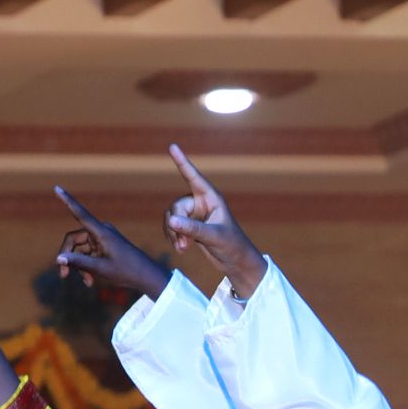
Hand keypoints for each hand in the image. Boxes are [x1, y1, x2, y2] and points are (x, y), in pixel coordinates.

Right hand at [48, 188, 166, 295]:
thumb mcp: (100, 269)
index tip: (56, 187)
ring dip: (79, 266)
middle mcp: (100, 232)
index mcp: (101, 232)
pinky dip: (86, 266)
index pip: (80, 213)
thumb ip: (78, 262)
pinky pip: (88, 254)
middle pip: (73, 240)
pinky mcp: (104, 247)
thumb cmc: (127, 271)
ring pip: (80, 250)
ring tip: (87, 282)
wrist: (147, 277)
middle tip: (63, 276)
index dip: (67, 201)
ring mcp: (102, 239)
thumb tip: (58, 258)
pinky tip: (90, 281)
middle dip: (68, 257)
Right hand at [163, 144, 266, 297]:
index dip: (182, 162)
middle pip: (177, 205)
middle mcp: (202, 203)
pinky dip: (173, 237)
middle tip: (184, 243)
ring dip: (174, 233)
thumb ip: (193, 229)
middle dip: (176, 224)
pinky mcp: (190, 226)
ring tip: (183, 249)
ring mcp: (195, 215)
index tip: (172, 146)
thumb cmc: (232, 246)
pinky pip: (173, 226)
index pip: (194, 177)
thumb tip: (171, 220)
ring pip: (172, 217)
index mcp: (212, 198)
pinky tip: (182, 249)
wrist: (236, 262)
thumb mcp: (213, 237)